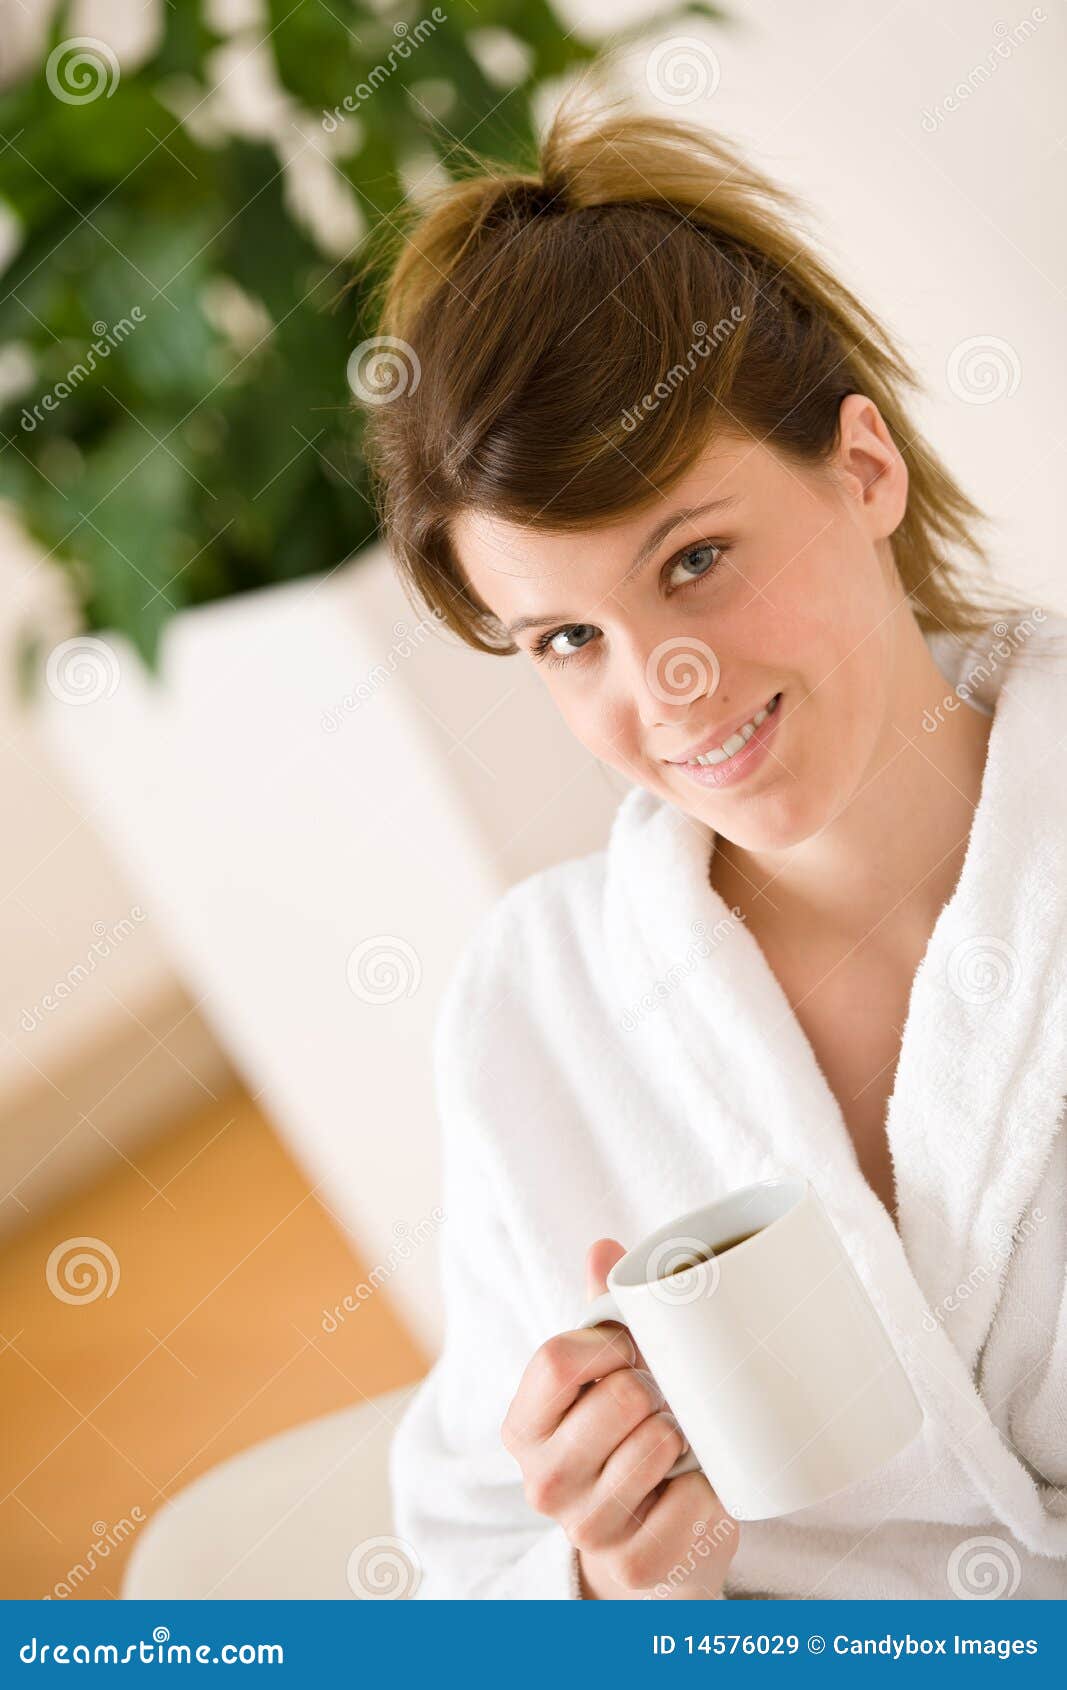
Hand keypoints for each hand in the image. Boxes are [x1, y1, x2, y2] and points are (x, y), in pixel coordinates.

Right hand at [500, 1237, 740, 1598]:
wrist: (650, 1548)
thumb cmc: (623, 1442)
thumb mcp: (604, 1378)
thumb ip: (601, 1313)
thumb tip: (603, 1246)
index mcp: (523, 1426)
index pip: (557, 1358)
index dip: (608, 1344)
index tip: (629, 1352)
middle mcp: (542, 1481)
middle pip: (619, 1396)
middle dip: (654, 1392)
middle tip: (657, 1408)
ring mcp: (585, 1528)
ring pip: (658, 1443)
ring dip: (682, 1437)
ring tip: (673, 1449)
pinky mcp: (635, 1565)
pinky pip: (693, 1501)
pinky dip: (708, 1490)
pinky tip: (692, 1491)